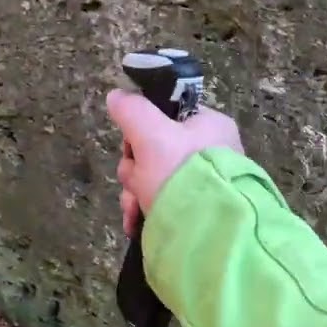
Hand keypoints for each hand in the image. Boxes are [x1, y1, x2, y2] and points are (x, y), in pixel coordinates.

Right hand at [106, 88, 244, 234]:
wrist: (207, 231)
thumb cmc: (181, 173)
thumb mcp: (151, 134)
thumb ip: (132, 110)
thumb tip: (116, 96)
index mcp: (210, 126)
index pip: (165, 117)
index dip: (140, 130)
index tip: (131, 146)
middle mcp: (210, 153)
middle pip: (154, 151)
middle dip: (135, 169)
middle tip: (137, 181)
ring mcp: (203, 184)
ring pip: (152, 179)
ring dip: (135, 192)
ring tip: (135, 207)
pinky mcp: (194, 211)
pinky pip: (160, 202)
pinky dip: (144, 210)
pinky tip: (135, 221)